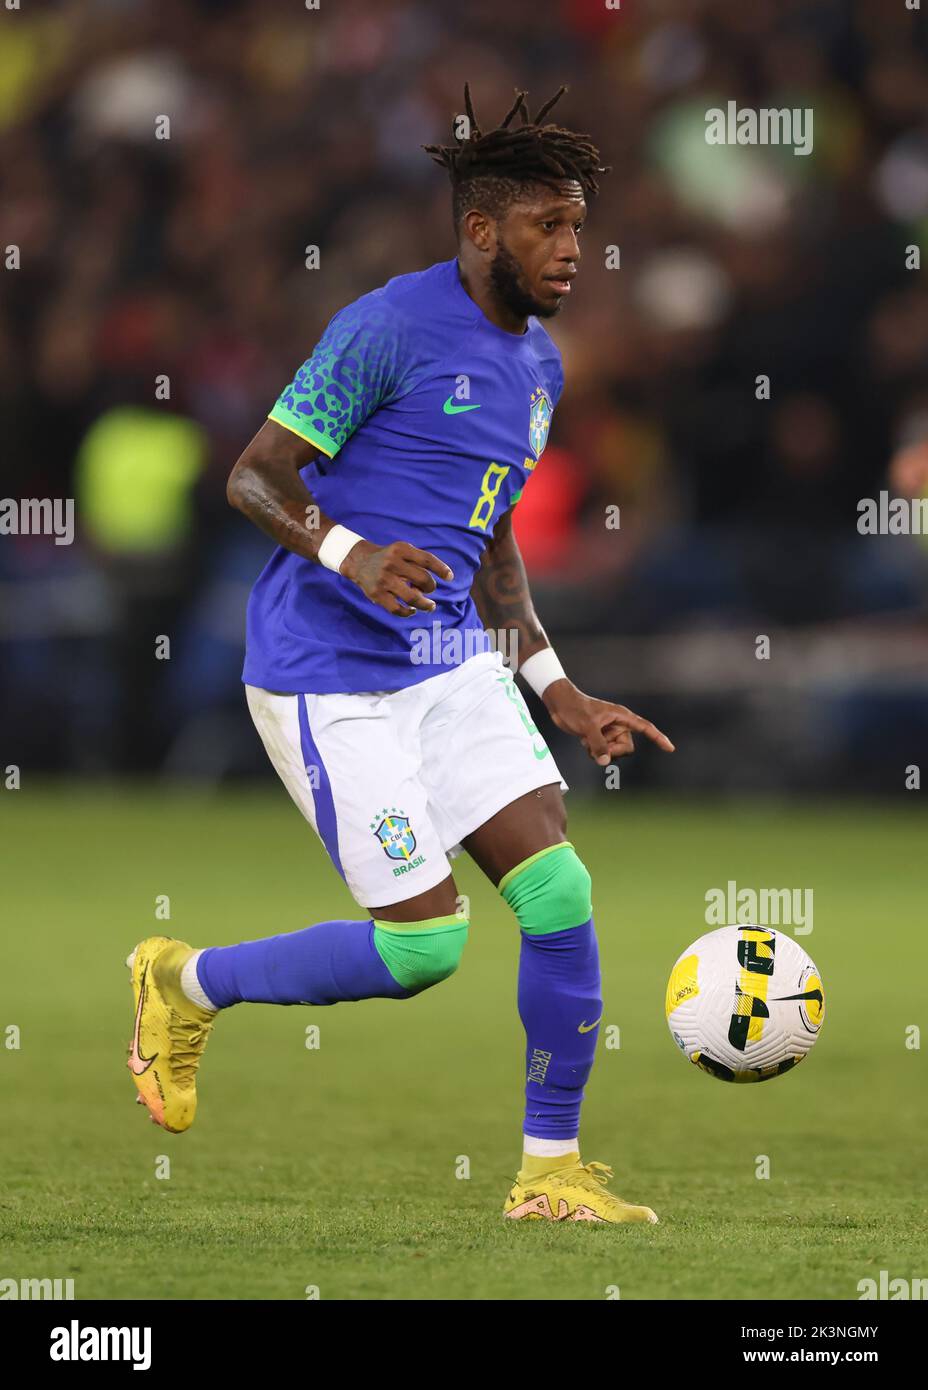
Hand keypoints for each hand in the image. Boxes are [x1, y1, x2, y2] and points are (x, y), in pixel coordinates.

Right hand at [339, 539, 453, 616]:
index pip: (427, 560)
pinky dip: (408, 612)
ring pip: (412, 597)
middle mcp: (392, 563)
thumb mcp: (402, 551)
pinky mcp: (376, 594)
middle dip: (430, 587)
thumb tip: (432, 586)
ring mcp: (384, 579)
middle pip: (423, 579)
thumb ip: (418, 563)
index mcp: (401, 550)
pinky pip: (397, 609)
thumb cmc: (388, 558)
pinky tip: (412, 610)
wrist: (359, 562)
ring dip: (425, 604)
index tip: (450, 578)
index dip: (441, 569)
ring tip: (430, 606)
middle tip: (429, 590)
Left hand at [542, 679, 674, 765]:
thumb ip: (598, 744)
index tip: (670, 748)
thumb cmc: (576, 708)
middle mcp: (618, 725)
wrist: (560, 705)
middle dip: (613, 751)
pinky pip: (603, 754)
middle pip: (627, 748)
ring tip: (587, 741)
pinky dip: (594, 753)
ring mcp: (609, 733)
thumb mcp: (587, 726)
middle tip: (597, 745)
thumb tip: (605, 762)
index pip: (646, 728)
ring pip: (614, 753)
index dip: (658, 738)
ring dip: (601, 753)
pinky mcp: (599, 738)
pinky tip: (584, 742)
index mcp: (622, 717)